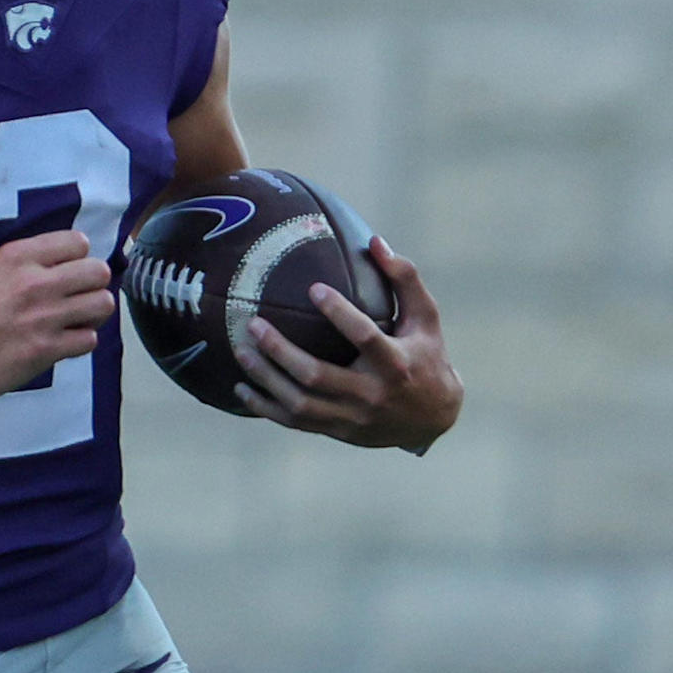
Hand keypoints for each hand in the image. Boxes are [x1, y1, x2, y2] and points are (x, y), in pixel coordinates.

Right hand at [0, 229, 112, 405]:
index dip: (78, 258)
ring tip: (76, 320)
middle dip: (93, 284)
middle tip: (79, 297)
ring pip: (101, 304)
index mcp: (18, 257)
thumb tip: (58, 269)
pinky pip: (90, 339)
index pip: (78, 241)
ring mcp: (45, 316)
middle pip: (98, 271)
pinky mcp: (47, 350)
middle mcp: (36, 282)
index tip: (68, 271)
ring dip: (92, 313)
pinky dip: (80, 342)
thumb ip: (25, 267)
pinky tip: (63, 343)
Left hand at [240, 237, 461, 451]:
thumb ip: (404, 279)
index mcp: (396, 363)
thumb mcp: (425, 318)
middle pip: (316, 374)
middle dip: (280, 349)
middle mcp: (372, 394)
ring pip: (299, 402)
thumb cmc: (427, 356)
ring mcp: (352, 417)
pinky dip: (265, 407)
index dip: (339, 313)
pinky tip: (241, 388)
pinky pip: (294, 421)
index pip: (364, 336)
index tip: (313, 288)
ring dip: (265, 377)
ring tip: (241, 351)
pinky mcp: (338, 431)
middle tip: (254, 323)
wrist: (432, 420)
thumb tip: (376, 242)